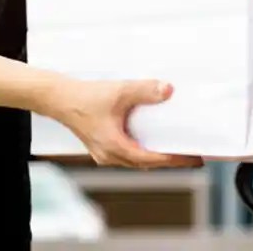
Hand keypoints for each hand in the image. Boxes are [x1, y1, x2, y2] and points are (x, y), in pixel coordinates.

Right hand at [36, 76, 202, 168]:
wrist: (59, 99)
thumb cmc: (86, 97)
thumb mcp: (119, 92)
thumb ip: (144, 90)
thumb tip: (168, 91)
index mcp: (114, 147)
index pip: (151, 160)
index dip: (174, 159)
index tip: (193, 158)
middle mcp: (109, 155)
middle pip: (146, 163)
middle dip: (169, 160)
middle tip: (192, 155)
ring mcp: (104, 153)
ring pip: (136, 160)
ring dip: (156, 156)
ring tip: (176, 149)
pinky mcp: (101, 146)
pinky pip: (128, 153)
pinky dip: (143, 150)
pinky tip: (152, 141)